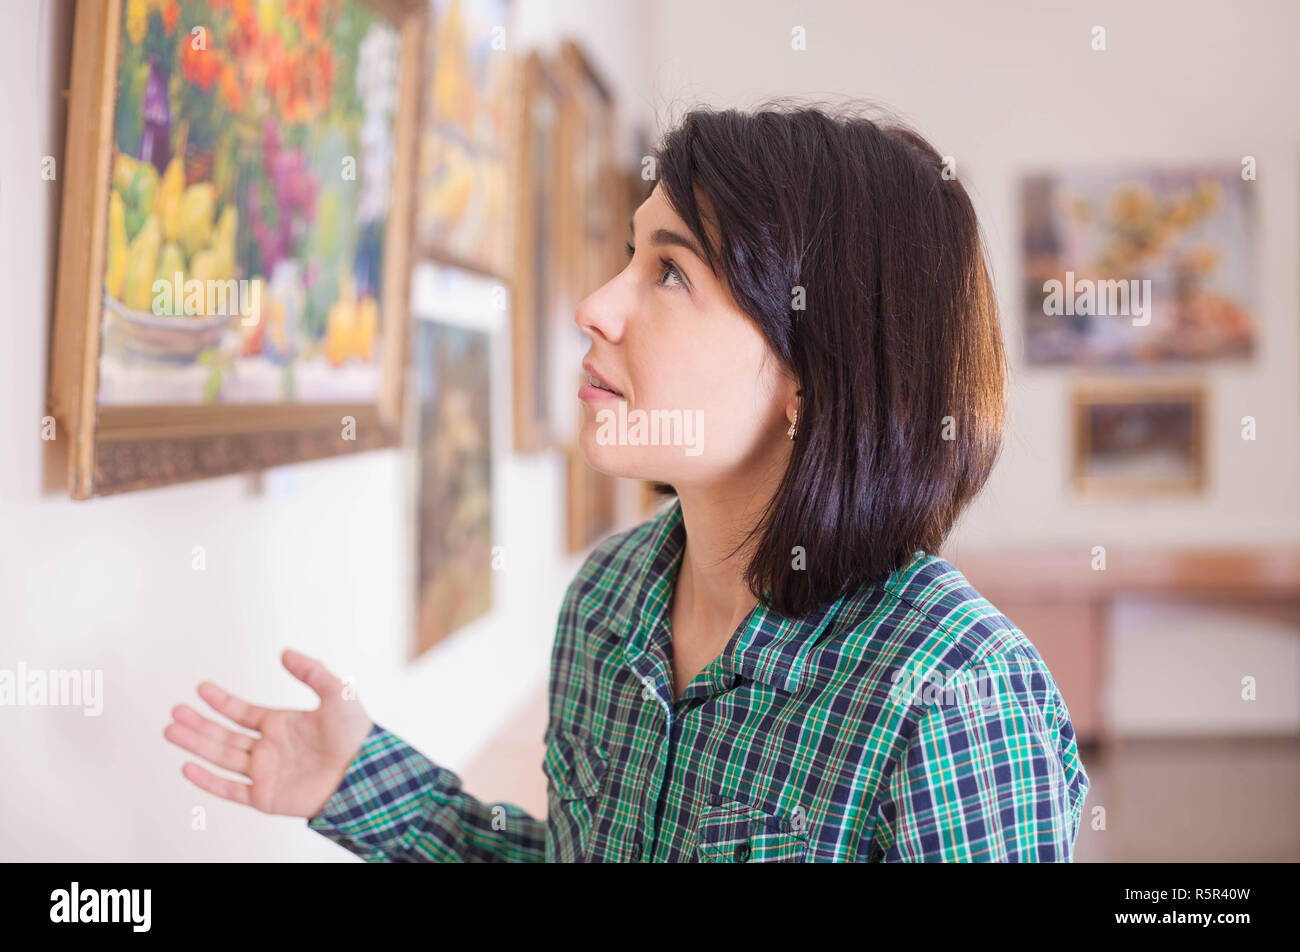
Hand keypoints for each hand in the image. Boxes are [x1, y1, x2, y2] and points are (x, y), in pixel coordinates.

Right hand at [164, 649, 374, 818]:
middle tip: (174, 711)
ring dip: (195, 745)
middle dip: (198, 724)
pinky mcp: (265, 797)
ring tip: (170, 731)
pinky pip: (230, 790)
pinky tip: (187, 767)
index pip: (242, 712)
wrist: (365, 775)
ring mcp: (264, 773)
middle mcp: (268, 749)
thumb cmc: (357, 736)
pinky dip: (207, 781)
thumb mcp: (337, 694)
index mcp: (281, 725)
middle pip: (224, 735)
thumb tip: (284, 652)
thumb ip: (312, 672)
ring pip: (221, 758)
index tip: (200, 689)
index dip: (221, 701)